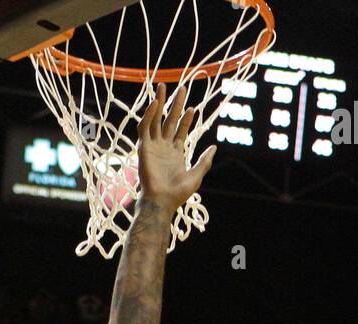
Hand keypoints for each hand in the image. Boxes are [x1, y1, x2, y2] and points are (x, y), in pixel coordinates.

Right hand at [137, 84, 215, 214]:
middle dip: (175, 104)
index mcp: (175, 153)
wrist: (162, 201)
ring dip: (158, 103)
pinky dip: (149, 115)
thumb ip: (204, 161)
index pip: (180, 130)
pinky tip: (156, 103)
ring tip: (162, 87)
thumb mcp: (196, 175)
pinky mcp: (143, 148)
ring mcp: (153, 146)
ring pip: (155, 119)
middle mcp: (164, 147)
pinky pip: (145, 127)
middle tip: (181, 88)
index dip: (186, 119)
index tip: (192, 108)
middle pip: (169, 120)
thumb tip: (214, 147)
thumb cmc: (178, 194)